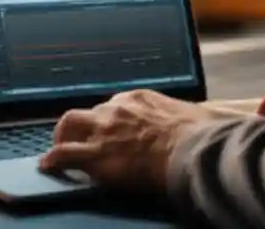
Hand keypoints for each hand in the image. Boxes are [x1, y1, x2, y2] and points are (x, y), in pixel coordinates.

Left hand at [40, 89, 224, 191]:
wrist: (192, 151)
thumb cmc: (201, 137)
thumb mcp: (195, 117)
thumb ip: (188, 119)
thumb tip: (216, 121)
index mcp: (141, 98)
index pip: (117, 104)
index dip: (111, 118)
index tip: (113, 128)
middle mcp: (117, 108)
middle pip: (90, 111)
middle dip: (84, 124)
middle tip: (80, 137)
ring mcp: (104, 130)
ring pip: (69, 124)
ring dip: (63, 137)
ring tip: (59, 149)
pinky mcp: (95, 154)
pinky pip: (64, 155)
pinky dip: (53, 160)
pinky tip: (47, 166)